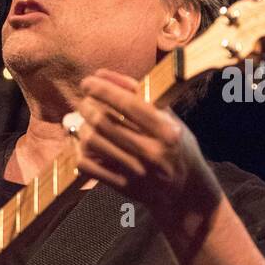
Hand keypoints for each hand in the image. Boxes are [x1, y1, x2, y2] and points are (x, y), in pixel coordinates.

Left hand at [73, 69, 221, 222]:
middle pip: (104, 122)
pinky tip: (83, 144)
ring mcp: (137, 172)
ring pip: (92, 142)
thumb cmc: (174, 145)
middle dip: (87, 107)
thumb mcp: (167, 117)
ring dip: (81, 127)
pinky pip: (88, 166)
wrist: (185, 190)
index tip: (87, 82)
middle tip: (84, 102)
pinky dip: (79, 151)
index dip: (103, 90)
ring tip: (84, 122)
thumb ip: (138, 94)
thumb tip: (102, 74)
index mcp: (167, 131)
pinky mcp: (123, 187)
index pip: (128, 104)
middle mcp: (152, 152)